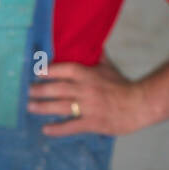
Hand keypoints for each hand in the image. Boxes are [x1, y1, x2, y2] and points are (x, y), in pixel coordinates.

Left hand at [28, 53, 148, 135]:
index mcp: (89, 75)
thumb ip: (95, 56)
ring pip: (60, 107)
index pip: (66, 69)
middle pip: (58, 89)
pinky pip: (71, 126)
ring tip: (30, 106)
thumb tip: (87, 40)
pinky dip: (57, 129)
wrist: (140, 104)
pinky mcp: (93, 123)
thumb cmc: (122, 85)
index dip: (50, 70)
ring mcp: (89, 107)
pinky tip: (45, 129)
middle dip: (40, 90)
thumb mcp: (107, 67)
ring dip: (42, 107)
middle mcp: (86, 90)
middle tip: (28, 90)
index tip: (37, 72)